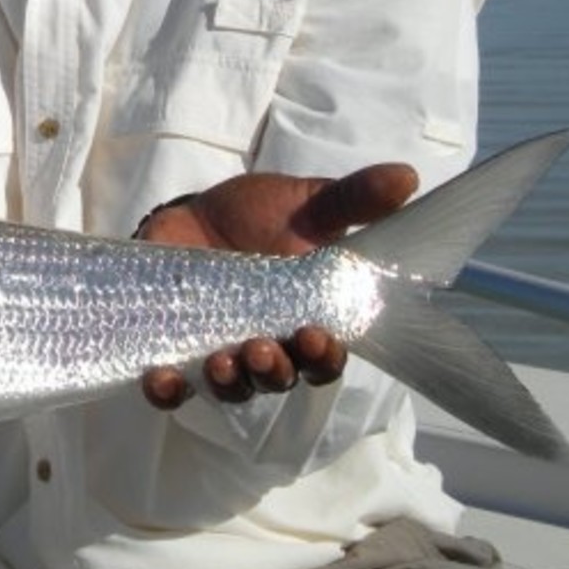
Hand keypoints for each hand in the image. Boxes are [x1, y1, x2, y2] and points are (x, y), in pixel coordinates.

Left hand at [134, 162, 418, 408]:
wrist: (193, 211)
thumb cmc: (259, 215)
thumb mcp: (306, 203)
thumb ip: (352, 199)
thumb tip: (406, 176)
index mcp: (305, 320)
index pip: (325, 357)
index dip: (325, 356)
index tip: (318, 336)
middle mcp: (266, 345)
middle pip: (279, 379)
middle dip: (274, 371)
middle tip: (263, 350)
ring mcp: (217, 350)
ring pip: (231, 388)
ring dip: (229, 382)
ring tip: (222, 362)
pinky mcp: (172, 347)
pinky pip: (171, 387)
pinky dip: (167, 391)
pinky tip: (162, 379)